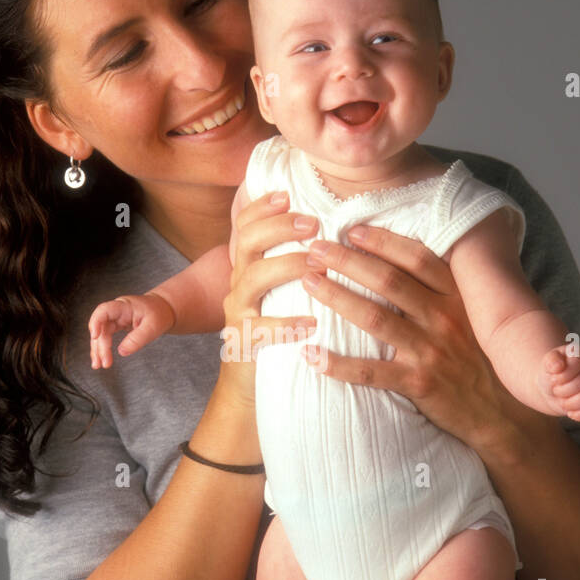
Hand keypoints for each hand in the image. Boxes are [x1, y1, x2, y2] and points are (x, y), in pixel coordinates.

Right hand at [89, 293, 175, 367]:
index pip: (104, 310)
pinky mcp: (116, 326)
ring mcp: (115, 318)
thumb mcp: (153, 327)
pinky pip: (105, 337)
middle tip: (104, 363)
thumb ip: (137, 339)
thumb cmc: (159, 314)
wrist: (163, 309)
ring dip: (98, 349)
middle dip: (101, 345)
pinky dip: (103, 348)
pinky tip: (101, 359)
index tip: (95, 336)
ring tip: (98, 365)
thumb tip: (122, 352)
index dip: (96, 322)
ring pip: (101, 334)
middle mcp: (116, 311)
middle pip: (102, 327)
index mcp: (124, 306)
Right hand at [217, 190, 320, 406]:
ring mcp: (239, 312)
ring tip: (318, 267)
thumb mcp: (287, 293)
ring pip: (253, 278)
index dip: (262, 207)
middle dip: (280, 228)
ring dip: (288, 266)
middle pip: (247, 242)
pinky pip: (260, 329)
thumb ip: (301, 266)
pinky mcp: (243, 342)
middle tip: (314, 225)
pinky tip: (312, 323)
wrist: (253, 384)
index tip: (288, 195)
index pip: (246, 225)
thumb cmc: (282, 332)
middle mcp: (239, 284)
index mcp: (250, 267)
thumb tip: (341, 235)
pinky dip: (287, 325)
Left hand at [297, 226, 524, 452]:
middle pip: (388, 280)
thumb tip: (408, 262)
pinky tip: (310, 354)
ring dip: (336, 296)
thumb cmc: (485, 361)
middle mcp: (445, 319)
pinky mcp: (419, 383)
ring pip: (373, 317)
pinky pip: (369, 372)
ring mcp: (431, 351)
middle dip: (347, 260)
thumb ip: (448, 291)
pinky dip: (337, 364)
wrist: (506, 414)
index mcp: (459, 297)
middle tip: (316, 247)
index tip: (352, 229)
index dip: (382, 241)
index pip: (416, 258)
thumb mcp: (478, 317)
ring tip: (308, 281)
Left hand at [538, 344, 579, 421]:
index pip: (578, 361)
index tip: (553, 377)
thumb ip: (551, 360)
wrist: (551, 390)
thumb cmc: (550, 374)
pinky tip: (570, 412)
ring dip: (572, 402)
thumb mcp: (546, 365)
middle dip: (563, 389)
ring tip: (562, 401)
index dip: (564, 374)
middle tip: (555, 390)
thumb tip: (558, 365)